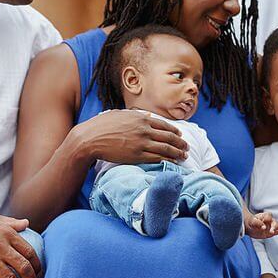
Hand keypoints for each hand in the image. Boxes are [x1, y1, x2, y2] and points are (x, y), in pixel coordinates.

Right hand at [65, 109, 188, 164]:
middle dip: (180, 143)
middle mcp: (144, 129)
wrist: (90, 138)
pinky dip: (167, 160)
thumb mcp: (121, 115)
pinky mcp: (137, 155)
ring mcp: (141, 143)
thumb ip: (136, 115)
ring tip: (184, 156)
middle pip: (169, 136)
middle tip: (186, 147)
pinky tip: (172, 162)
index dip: (174, 131)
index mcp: (141, 118)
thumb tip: (147, 115)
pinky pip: (157, 158)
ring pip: (166, 148)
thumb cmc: (102, 126)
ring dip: (177, 153)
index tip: (180, 135)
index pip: (164, 125)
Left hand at [245, 211, 277, 239]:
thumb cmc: (251, 223)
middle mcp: (270, 220)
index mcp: (264, 216)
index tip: (263, 226)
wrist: (251, 228)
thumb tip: (263, 226)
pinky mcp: (273, 232)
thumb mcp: (251, 222)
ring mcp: (272, 226)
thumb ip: (257, 223)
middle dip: (274, 226)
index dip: (267, 219)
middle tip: (271, 232)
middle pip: (274, 222)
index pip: (268, 216)